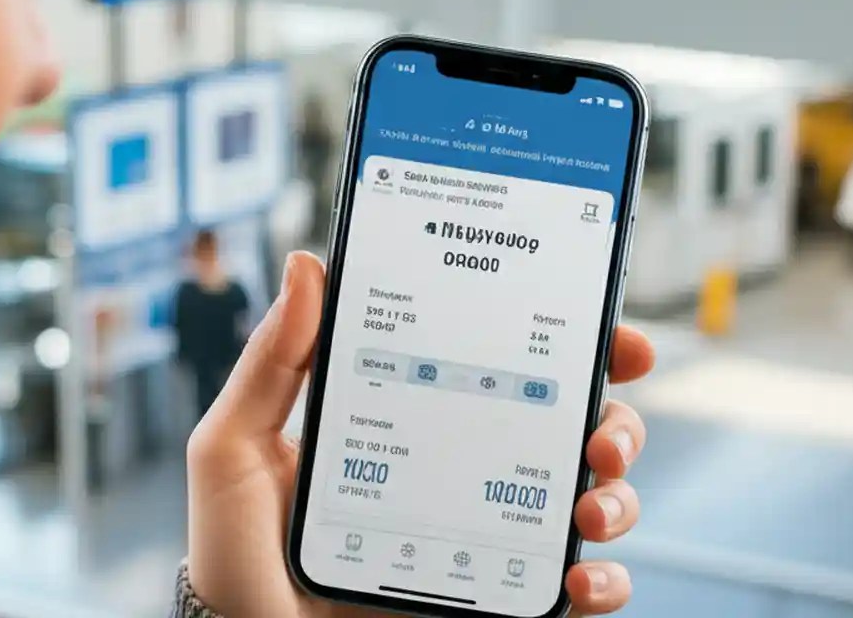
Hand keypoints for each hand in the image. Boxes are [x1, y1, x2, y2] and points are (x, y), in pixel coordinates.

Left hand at [186, 252, 654, 617]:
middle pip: (564, 429)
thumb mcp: (236, 450)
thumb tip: (308, 267)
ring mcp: (486, 539)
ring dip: (617, 493)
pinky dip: (602, 582)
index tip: (599, 324)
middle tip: (602, 428)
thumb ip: (269, 365)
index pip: (497, 367)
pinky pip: (579, 590)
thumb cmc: (237, 556)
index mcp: (412, 424)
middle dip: (612, 417)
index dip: (561, 341)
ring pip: (589, 499)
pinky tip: (579, 580)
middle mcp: (459, 474)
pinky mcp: (498, 600)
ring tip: (591, 505)